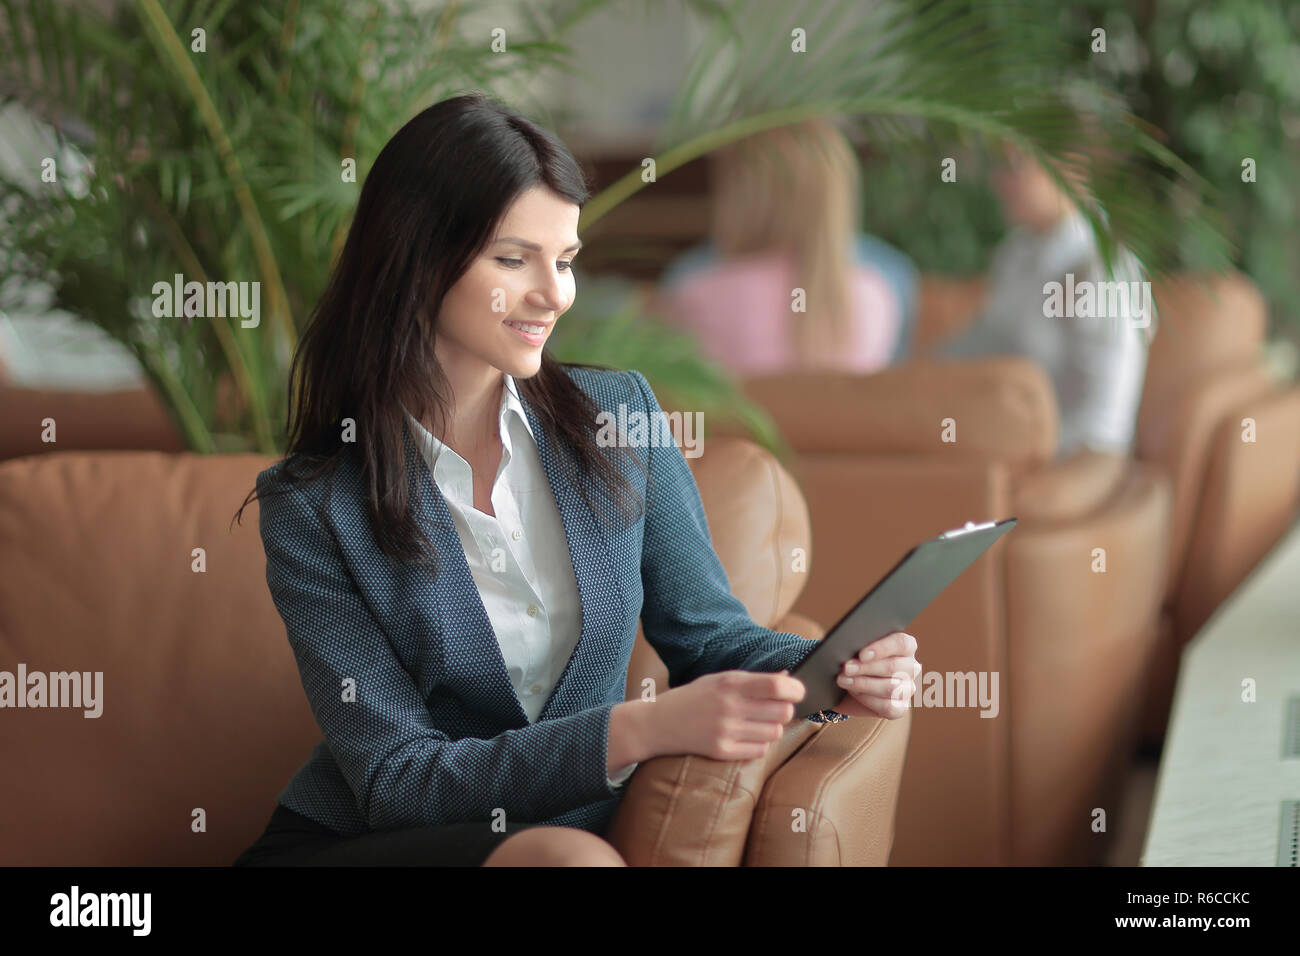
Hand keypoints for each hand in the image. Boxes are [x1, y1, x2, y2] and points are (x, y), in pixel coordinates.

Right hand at [650, 670, 805, 762]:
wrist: (658, 723)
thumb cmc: (694, 698)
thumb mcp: (720, 679)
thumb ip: (753, 680)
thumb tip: (788, 678)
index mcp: (730, 683)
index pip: (777, 686)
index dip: (795, 689)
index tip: (798, 691)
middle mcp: (729, 706)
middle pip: (783, 712)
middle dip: (784, 710)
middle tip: (774, 709)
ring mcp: (725, 731)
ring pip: (774, 733)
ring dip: (771, 728)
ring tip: (756, 723)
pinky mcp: (721, 751)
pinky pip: (760, 751)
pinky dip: (758, 745)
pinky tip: (744, 737)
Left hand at [832, 631, 919, 718]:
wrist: (847, 688)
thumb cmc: (854, 662)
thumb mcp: (856, 650)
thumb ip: (859, 645)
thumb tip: (849, 647)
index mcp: (905, 647)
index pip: (902, 643)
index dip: (882, 649)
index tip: (861, 655)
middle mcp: (911, 667)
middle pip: (894, 666)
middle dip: (866, 668)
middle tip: (846, 668)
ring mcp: (908, 689)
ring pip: (891, 688)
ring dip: (864, 684)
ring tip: (843, 680)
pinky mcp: (901, 708)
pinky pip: (888, 707)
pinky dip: (868, 700)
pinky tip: (855, 693)